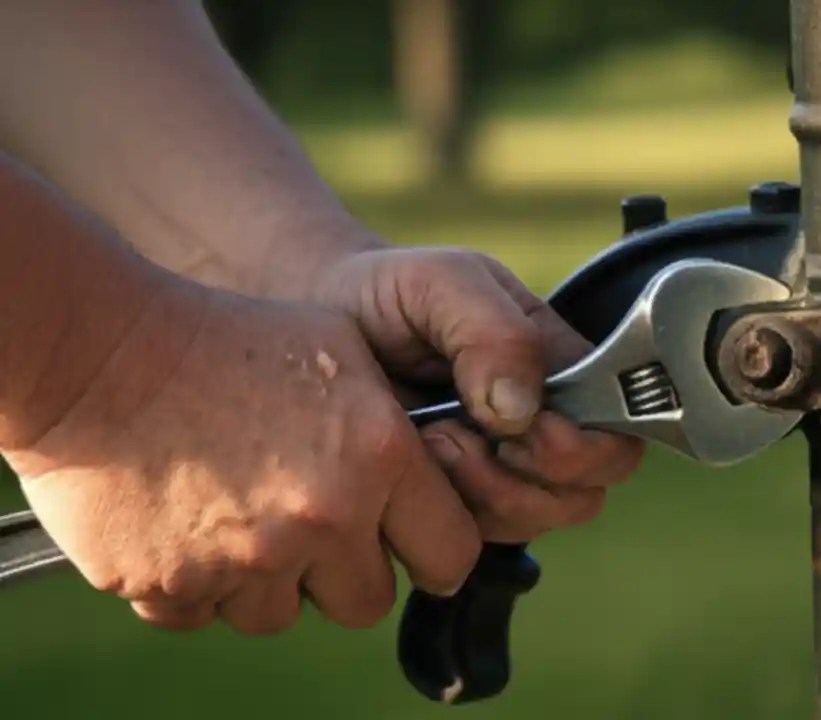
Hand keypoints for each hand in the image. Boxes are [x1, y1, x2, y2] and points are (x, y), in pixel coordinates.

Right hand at [7, 278, 480, 633]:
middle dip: (347, 571)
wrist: (97, 354)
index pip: (454, 552)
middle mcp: (321, 515)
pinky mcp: (171, 585)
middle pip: (368, 600)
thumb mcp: (341, 350)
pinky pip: (203, 614)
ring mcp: (244, 558)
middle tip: (311, 523)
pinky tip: (182, 521)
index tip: (415, 543)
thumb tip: (444, 478)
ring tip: (235, 508)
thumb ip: (399, 428)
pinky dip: (195, 582)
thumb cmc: (227, 340)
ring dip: (267, 578)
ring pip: (280, 614)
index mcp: (377, 456)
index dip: (436, 548)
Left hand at [311, 245, 645, 542]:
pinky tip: (414, 462)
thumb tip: (525, 411)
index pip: (618, 434)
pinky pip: (477, 536)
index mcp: (564, 371)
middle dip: (521, 479)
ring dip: (478, 493)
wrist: (314, 319)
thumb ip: (494, 333)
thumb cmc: (388, 292)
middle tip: (455, 433)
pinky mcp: (458, 502)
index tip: (516, 428)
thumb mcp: (444, 283)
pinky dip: (445, 512)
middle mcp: (546, 425)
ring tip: (429, 439)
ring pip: (532, 521)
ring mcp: (505, 469)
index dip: (580, 449)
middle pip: (583, 493)